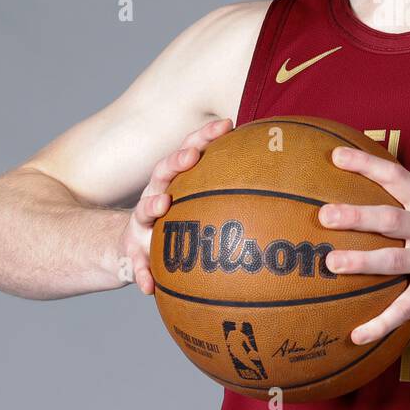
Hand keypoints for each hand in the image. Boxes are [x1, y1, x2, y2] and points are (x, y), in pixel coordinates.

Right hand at [122, 117, 233, 294]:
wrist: (128, 249)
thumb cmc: (174, 223)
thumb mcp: (195, 205)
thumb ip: (229, 195)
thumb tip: (281, 187)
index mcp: (175, 182)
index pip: (190, 151)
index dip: (205, 136)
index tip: (226, 124)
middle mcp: (155, 196)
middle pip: (162, 172)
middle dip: (176, 161)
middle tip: (191, 156)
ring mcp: (139, 224)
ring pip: (141, 211)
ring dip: (151, 205)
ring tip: (162, 205)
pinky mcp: (130, 251)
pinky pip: (134, 264)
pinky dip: (140, 273)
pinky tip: (148, 285)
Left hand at [318, 146, 409, 343]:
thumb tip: (373, 195)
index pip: (396, 176)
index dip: (366, 164)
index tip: (335, 155)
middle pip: (390, 219)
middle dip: (356, 216)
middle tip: (324, 215)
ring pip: (393, 260)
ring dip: (361, 261)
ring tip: (331, 263)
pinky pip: (405, 309)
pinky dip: (380, 324)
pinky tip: (357, 335)